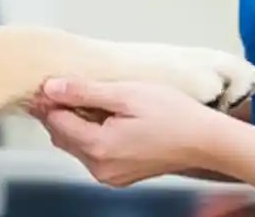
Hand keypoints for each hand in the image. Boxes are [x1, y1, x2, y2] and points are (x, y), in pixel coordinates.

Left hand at [30, 77, 227, 187]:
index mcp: (99, 147)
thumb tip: (51, 88)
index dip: (49, 100)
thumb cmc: (173, 114)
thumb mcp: (126, 93)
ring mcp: (110, 175)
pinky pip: (93, 153)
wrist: (206, 140)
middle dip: (59, 111)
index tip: (48, 81)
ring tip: (88, 96)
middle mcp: (100, 168)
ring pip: (77, 145)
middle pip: (62, 136)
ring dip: (75, 122)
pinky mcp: (121, 175)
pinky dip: (90, 134)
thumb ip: (85, 92)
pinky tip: (104, 115)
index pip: (56, 123)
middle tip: (65, 84)